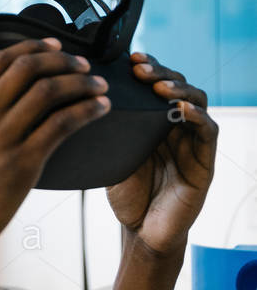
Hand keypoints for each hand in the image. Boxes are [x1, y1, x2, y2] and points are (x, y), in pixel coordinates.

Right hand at [0, 37, 110, 275]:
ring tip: (98, 86)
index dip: (35, 46)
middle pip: (29, 67)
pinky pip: (61, 124)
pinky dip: (86, 110)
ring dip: (81, 82)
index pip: (0, 59)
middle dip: (64, 60)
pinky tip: (99, 110)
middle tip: (83, 65)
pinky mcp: (20, 164)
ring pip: (49, 91)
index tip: (56, 47)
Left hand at [105, 52, 217, 258]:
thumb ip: (107, 131)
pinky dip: (197, 117)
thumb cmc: (128, 194)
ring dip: (179, 90)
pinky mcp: (205, 162)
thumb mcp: (111, 156)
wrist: (142, 232)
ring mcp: (193, 142)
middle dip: (160, 72)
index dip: (147, 67)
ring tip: (158, 86)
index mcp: (154, 121)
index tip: (129, 57)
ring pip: (197, 102)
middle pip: (177, 86)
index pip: (156, 83)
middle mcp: (176, 127)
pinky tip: (180, 109)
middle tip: (139, 68)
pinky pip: (208, 131)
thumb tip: (81, 101)